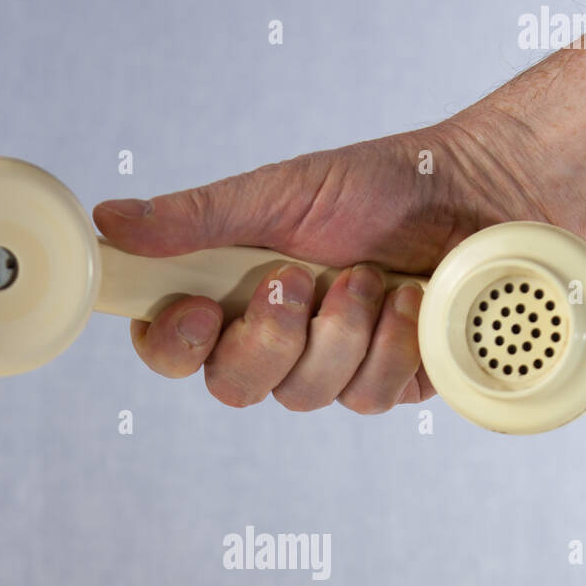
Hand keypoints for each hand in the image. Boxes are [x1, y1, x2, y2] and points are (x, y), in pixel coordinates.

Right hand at [92, 120, 555, 413]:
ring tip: (373, 277)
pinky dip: (393, 345)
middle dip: (272, 337)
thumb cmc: (378, 186)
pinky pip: (369, 399)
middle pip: (234, 388)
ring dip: (343, 331)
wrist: (478, 192)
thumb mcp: (278, 192)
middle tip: (301, 278)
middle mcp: (274, 339)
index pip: (171, 350)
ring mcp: (331, 367)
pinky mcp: (387, 383)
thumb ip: (196, 218)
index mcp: (231, 292)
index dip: (176, 345)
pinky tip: (411, 301)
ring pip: (306, 396)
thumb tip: (107, 221)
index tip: (203, 309)